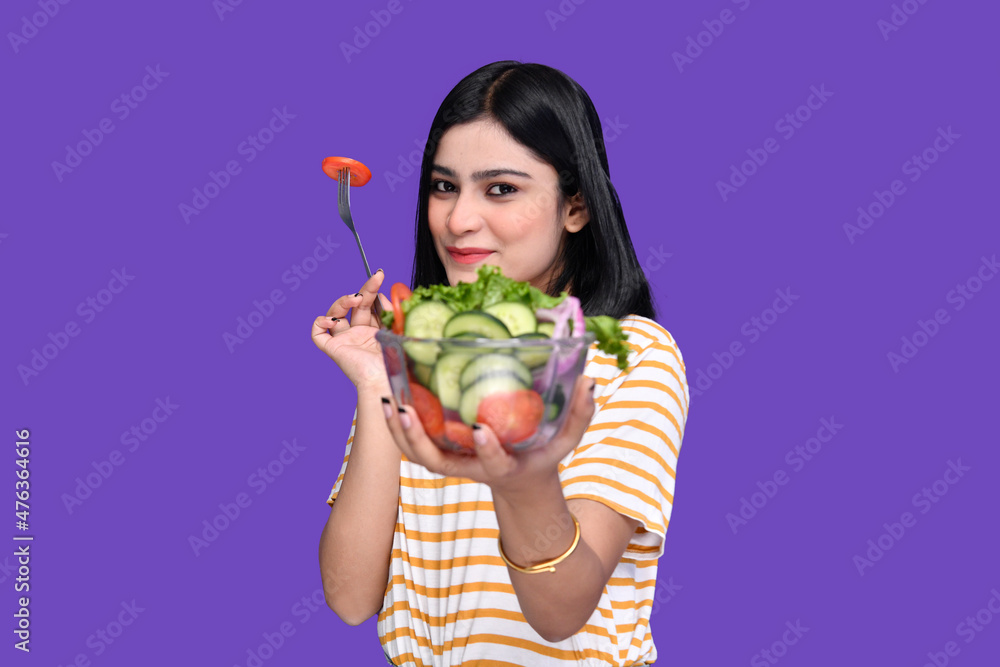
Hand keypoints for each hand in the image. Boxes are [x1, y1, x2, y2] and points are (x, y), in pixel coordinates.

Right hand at [311, 270, 392, 392]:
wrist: (385, 380)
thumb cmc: (397, 363)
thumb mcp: (398, 330)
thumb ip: (392, 312)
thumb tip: (383, 296)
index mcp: (376, 333)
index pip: (371, 306)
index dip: (374, 292)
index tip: (381, 280)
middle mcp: (359, 336)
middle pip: (356, 307)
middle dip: (364, 290)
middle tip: (375, 277)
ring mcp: (346, 341)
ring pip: (336, 314)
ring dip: (343, 301)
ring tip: (356, 298)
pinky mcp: (333, 349)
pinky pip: (317, 334)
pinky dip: (319, 322)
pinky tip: (333, 320)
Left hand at [382, 375, 596, 498]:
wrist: (521, 481)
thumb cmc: (543, 454)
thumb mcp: (566, 439)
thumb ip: (579, 413)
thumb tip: (590, 380)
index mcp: (505, 466)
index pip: (495, 461)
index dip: (487, 448)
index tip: (480, 428)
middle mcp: (473, 467)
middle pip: (438, 462)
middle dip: (419, 439)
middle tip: (405, 411)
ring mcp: (455, 463)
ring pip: (419, 456)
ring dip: (400, 433)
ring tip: (389, 402)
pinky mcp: (444, 454)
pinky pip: (416, 446)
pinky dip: (399, 428)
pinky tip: (389, 401)